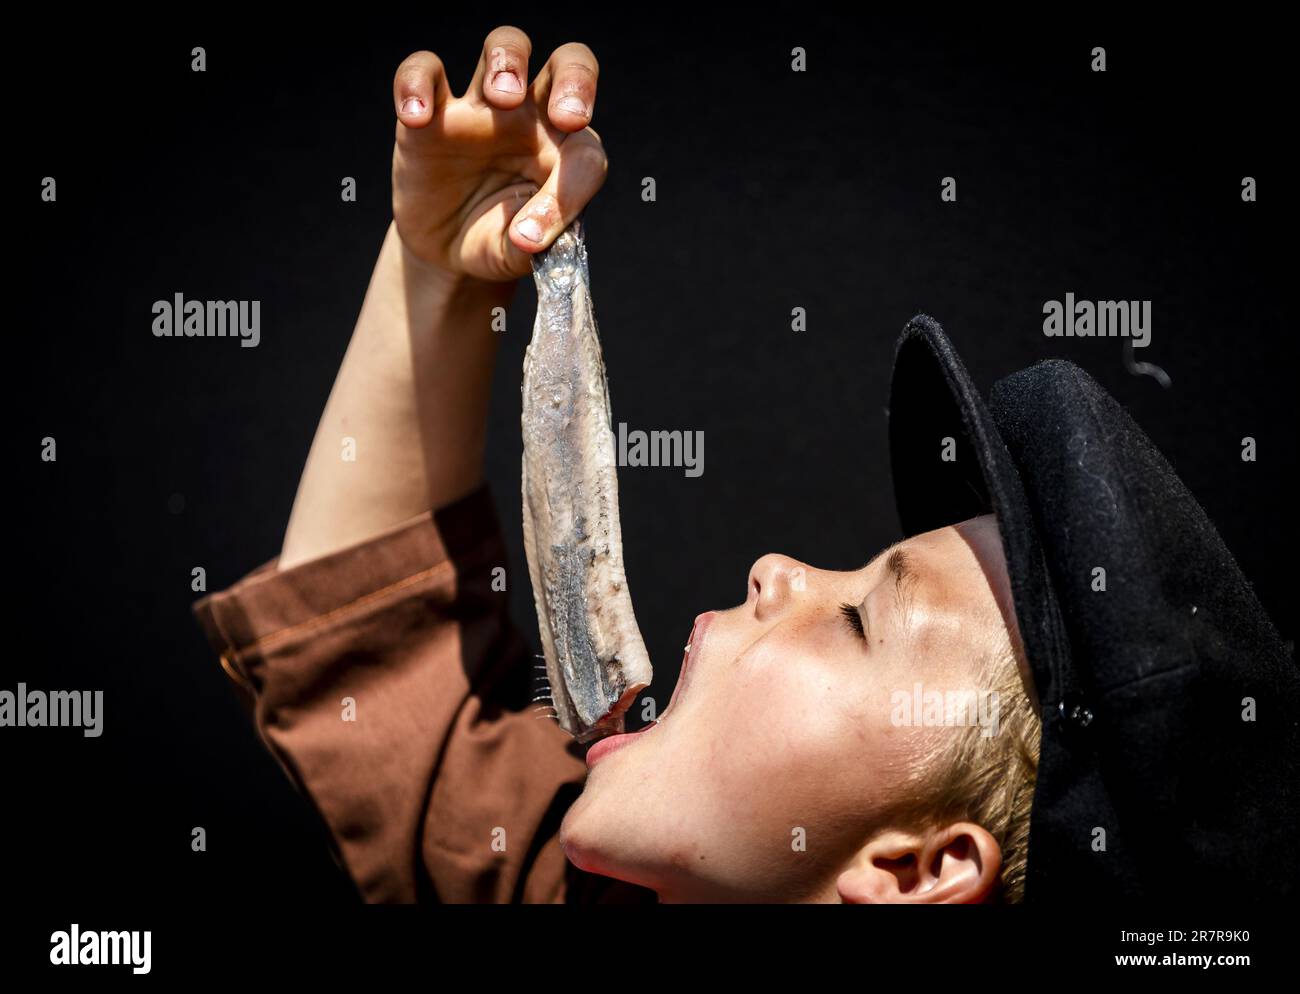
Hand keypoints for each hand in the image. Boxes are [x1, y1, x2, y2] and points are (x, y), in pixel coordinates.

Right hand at [391, 26, 607, 281]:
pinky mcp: (431, 113)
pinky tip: (418, 116)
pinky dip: (417, 83)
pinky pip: (424, 71)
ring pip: (505, 46)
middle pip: (567, 64)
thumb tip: (528, 237)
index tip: (541, 227)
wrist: (448, 251)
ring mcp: (483, 109)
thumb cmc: (499, 242)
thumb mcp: (521, 253)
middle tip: (565, 116)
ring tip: (501, 97)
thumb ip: (535, 242)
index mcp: (566, 152)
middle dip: (575, 79)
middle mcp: (533, 118)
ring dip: (508, 61)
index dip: (574, 185)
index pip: (586, 152)